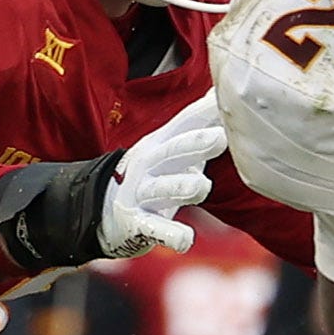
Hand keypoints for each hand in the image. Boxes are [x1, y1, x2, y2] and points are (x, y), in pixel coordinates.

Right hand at [99, 95, 227, 256]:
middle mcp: (151, 164)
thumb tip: (219, 94)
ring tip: (202, 185)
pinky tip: (186, 240)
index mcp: (162, 143)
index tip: (227, 98)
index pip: (184, 123)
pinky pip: (156, 229)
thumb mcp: (171, 148)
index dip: (205, 112)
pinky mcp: (138, 223)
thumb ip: (196, 125)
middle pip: (174, 151)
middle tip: (220, 138)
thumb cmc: (153, 176)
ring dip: (183, 187)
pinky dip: (171, 236)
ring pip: (165, 189)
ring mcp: (142, 193)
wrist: (106, 210)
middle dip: (196, 144)